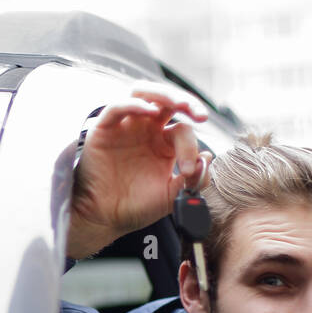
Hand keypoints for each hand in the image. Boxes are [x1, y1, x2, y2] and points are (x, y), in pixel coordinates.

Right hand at [67, 84, 214, 260]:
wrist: (105, 219)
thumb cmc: (135, 207)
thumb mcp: (172, 196)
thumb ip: (193, 180)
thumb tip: (207, 157)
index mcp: (163, 143)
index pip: (183, 130)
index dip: (191, 147)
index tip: (189, 171)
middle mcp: (146, 130)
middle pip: (167, 100)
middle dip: (187, 102)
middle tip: (201, 116)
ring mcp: (125, 127)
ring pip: (143, 93)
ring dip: (163, 93)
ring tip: (179, 104)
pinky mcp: (104, 129)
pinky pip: (117, 107)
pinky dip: (134, 105)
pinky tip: (149, 111)